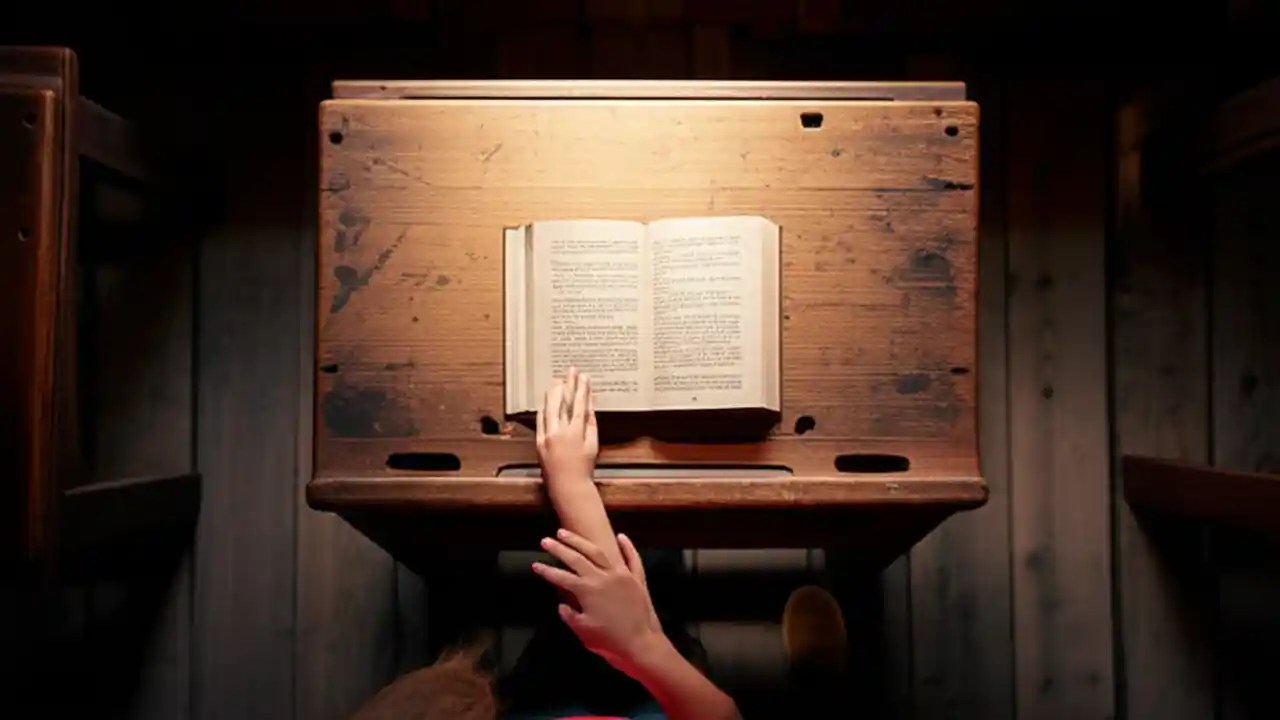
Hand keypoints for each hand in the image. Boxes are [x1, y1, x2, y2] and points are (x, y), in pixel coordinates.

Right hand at [533, 529, 664, 679]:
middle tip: (546, 540)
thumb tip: (562, 605)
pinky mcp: (637, 578)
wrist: (641, 644)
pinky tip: (620, 536)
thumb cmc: (609, 641)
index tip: (535, 564)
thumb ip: (570, 616)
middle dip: (559, 548)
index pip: (561, 577)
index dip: (546, 571)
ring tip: (567, 534)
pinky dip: (627, 546)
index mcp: (587, 590)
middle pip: (576, 558)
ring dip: (582, 541)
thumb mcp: (583, 631)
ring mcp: (622, 574)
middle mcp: (603, 576)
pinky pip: (632, 557)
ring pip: (599, 551)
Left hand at [536, 367, 597, 485]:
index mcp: (575, 431)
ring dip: (554, 393)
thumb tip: (589, 407)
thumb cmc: (583, 469)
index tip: (584, 377)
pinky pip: (541, 420)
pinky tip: (547, 402)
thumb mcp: (593, 444)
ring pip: (549, 408)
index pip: (579, 404)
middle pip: (562, 401)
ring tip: (558, 382)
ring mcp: (547, 436)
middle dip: (567, 384)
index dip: (582, 389)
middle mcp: (559, 431)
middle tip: (570, 372)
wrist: (567, 486)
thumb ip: (591, 424)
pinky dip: (545, 409)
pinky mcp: (539, 442)